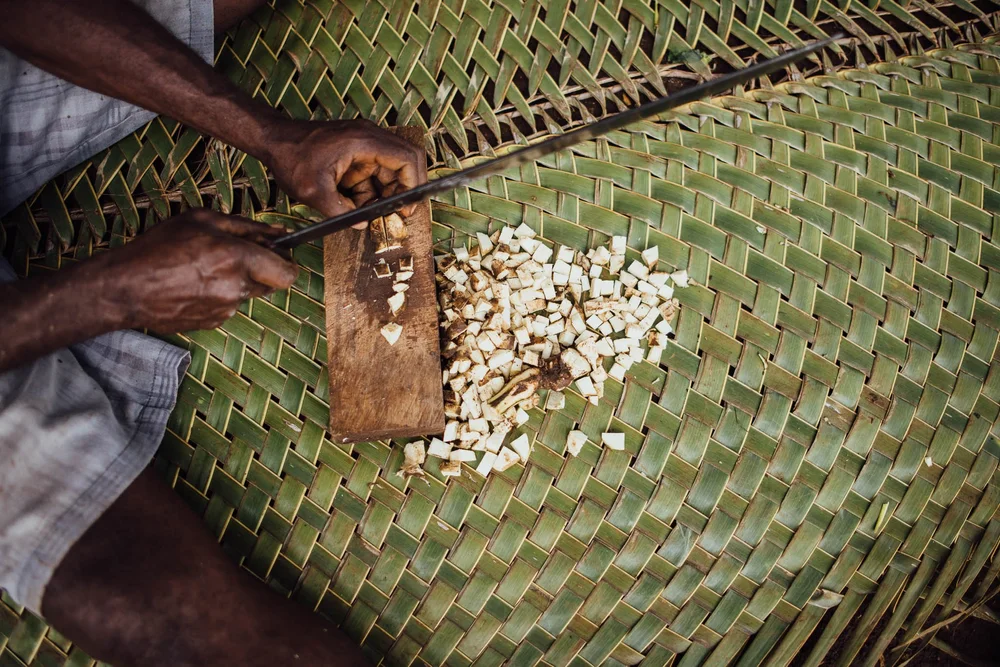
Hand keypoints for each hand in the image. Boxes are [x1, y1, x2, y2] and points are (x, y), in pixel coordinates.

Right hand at [105, 209, 298, 332]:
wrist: (125, 288)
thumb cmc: (158, 248)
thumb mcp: (201, 220)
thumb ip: (246, 226)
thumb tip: (278, 232)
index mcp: (238, 258)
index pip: (288, 273)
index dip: (287, 264)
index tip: (280, 257)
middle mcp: (236, 287)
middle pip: (270, 284)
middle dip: (260, 270)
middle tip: (233, 256)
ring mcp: (226, 309)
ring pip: (246, 294)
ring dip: (235, 282)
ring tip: (202, 268)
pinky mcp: (213, 322)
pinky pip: (228, 306)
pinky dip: (218, 295)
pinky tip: (193, 285)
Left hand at [264, 119, 427, 226]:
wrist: (272, 140)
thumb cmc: (291, 157)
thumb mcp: (314, 191)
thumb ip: (340, 211)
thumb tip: (360, 225)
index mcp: (364, 142)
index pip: (407, 158)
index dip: (414, 184)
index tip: (407, 207)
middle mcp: (369, 139)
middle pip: (404, 164)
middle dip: (403, 191)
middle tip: (396, 214)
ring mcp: (363, 145)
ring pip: (389, 172)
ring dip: (385, 194)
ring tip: (371, 213)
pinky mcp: (356, 153)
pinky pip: (373, 174)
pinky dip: (370, 192)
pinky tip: (357, 205)